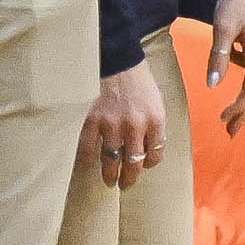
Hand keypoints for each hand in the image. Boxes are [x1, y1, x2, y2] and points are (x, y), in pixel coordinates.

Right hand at [80, 64, 167, 189]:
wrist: (116, 60)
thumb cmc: (137, 80)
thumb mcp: (156, 101)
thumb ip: (153, 125)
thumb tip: (148, 149)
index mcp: (155, 120)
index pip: (155, 154)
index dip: (149, 163)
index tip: (144, 166)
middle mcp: (135, 126)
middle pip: (133, 163)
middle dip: (129, 178)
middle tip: (125, 184)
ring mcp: (112, 124)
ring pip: (111, 160)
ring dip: (110, 175)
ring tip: (109, 181)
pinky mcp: (91, 120)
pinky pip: (89, 149)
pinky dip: (88, 159)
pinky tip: (89, 164)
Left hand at [205, 0, 244, 125]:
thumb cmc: (237, 2)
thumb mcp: (223, 29)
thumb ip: (218, 57)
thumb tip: (214, 85)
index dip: (238, 108)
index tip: (222, 120)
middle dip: (244, 113)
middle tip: (230, 132)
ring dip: (244, 98)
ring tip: (228, 112)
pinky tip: (230, 71)